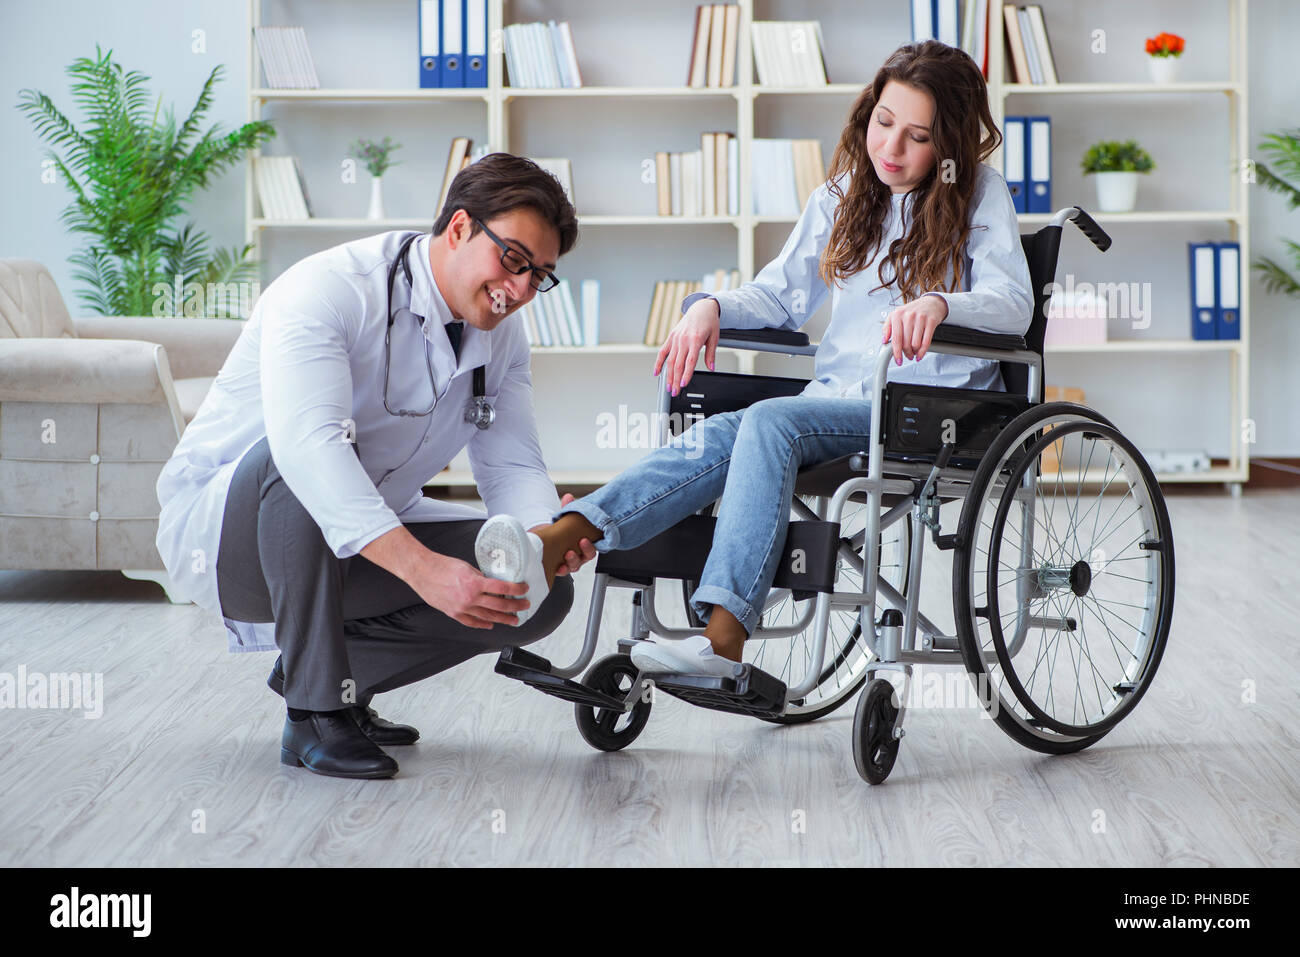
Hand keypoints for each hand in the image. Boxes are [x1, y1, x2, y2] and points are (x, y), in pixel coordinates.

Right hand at [407, 550, 529, 629]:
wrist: (422, 572)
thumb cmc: (442, 566)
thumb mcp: (467, 567)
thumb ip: (481, 577)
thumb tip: (493, 584)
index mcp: (475, 583)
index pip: (503, 588)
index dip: (517, 589)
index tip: (524, 588)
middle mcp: (470, 598)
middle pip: (499, 605)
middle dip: (515, 606)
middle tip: (524, 606)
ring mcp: (462, 608)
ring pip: (488, 617)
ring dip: (503, 619)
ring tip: (513, 620)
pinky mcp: (454, 613)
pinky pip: (472, 622)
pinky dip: (482, 624)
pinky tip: (490, 624)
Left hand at [531, 493, 596, 576]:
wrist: (544, 540)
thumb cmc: (558, 531)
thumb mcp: (563, 519)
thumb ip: (567, 509)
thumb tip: (568, 497)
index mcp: (582, 545)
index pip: (591, 548)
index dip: (590, 546)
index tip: (584, 539)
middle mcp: (578, 555)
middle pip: (586, 558)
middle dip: (585, 551)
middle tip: (581, 543)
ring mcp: (568, 563)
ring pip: (575, 565)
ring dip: (573, 561)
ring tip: (568, 554)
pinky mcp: (558, 567)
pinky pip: (562, 572)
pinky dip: (561, 570)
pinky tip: (559, 567)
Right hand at [653, 296, 719, 395]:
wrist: (701, 308)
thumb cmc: (709, 322)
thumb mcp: (714, 338)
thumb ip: (711, 354)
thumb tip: (711, 368)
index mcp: (695, 340)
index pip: (689, 361)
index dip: (686, 374)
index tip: (683, 384)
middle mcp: (683, 340)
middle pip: (678, 364)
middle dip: (676, 380)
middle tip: (675, 392)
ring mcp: (675, 339)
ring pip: (670, 361)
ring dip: (668, 375)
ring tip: (668, 387)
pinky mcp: (671, 337)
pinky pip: (662, 352)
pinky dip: (658, 363)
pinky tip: (656, 373)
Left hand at [883, 294, 947, 364]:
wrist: (931, 303)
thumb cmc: (912, 311)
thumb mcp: (896, 315)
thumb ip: (887, 327)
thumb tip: (884, 341)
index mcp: (897, 315)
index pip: (896, 338)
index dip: (896, 352)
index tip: (898, 360)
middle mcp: (908, 316)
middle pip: (906, 343)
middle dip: (906, 353)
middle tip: (908, 355)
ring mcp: (920, 318)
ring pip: (916, 344)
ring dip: (914, 352)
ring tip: (914, 353)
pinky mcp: (931, 321)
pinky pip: (926, 341)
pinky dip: (923, 351)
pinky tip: (920, 354)